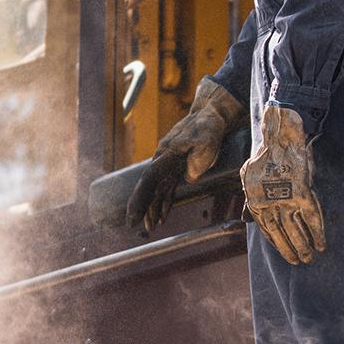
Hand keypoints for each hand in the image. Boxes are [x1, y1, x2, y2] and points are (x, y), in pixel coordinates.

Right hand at [127, 77, 244, 232]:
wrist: (210, 116)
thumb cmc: (208, 128)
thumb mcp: (206, 141)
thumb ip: (197, 160)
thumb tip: (189, 178)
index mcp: (165, 154)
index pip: (148, 180)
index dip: (139, 198)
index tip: (133, 213)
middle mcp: (163, 161)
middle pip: (148, 187)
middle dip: (140, 207)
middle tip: (133, 224)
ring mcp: (169, 165)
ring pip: (157, 190)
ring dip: (152, 209)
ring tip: (149, 227)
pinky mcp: (177, 169)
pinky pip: (167, 189)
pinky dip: (164, 203)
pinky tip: (162, 216)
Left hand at [241, 103, 326, 265]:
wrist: (279, 136)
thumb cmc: (265, 155)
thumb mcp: (248, 177)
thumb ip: (249, 198)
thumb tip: (247, 218)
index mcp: (255, 201)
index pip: (266, 229)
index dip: (276, 243)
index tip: (284, 252)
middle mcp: (269, 204)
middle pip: (281, 234)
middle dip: (290, 250)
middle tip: (298, 261)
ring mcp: (285, 199)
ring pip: (296, 230)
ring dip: (304, 246)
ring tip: (310, 257)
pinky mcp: (302, 193)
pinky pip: (312, 218)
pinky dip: (318, 233)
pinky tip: (321, 244)